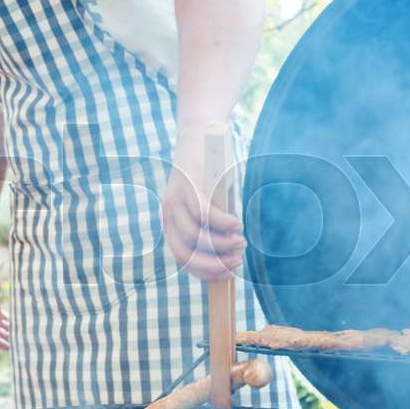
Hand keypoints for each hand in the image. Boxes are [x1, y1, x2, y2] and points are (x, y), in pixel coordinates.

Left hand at [163, 146, 246, 281]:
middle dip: (212, 264)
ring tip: (241, 243)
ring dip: (221, 244)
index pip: (182, 258)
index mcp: (171, 220)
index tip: (226, 275)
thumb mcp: (210, 203)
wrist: (202, 133)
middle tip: (237, 262)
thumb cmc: (210, 173)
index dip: (204, 271)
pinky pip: (204, 212)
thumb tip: (231, 255)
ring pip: (194, 234)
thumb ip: (214, 226)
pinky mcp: (190, 184)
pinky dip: (222, 223)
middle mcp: (169, 212)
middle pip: (185, 251)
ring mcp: (177, 198)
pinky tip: (237, 225)